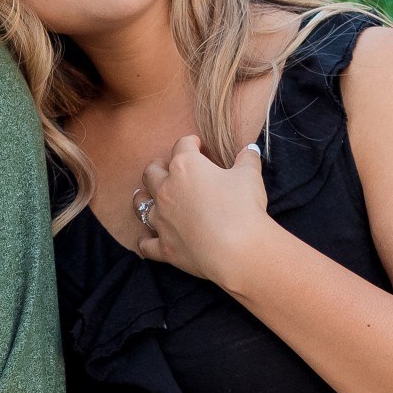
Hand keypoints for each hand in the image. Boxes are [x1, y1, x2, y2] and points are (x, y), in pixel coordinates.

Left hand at [135, 135, 275, 289]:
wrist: (237, 250)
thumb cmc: (243, 207)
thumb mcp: (250, 176)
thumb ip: (247, 159)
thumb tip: (250, 149)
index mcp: (185, 167)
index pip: (183, 146)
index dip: (191, 143)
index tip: (198, 146)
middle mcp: (166, 190)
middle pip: (152, 172)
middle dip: (159, 166)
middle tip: (168, 167)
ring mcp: (162, 219)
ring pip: (141, 204)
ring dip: (144, 198)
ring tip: (148, 196)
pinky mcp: (164, 246)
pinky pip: (145, 243)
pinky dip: (145, 240)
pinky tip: (146, 239)